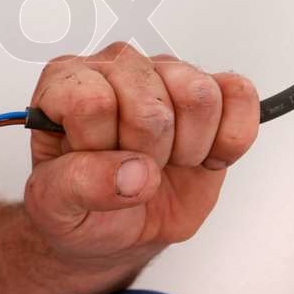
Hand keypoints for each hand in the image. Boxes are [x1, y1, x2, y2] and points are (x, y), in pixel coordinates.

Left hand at [23, 40, 259, 265]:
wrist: (116, 226)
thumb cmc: (78, 205)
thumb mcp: (54, 205)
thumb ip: (79, 185)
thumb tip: (135, 172)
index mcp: (65, 84)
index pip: (92, 101)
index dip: (101, 147)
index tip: (95, 166)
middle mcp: (115, 67)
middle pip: (150, 105)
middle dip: (147, 155)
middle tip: (133, 170)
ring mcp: (166, 73)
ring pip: (198, 95)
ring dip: (188, 147)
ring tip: (166, 162)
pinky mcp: (212, 91)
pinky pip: (239, 95)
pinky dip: (229, 140)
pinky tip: (204, 157)